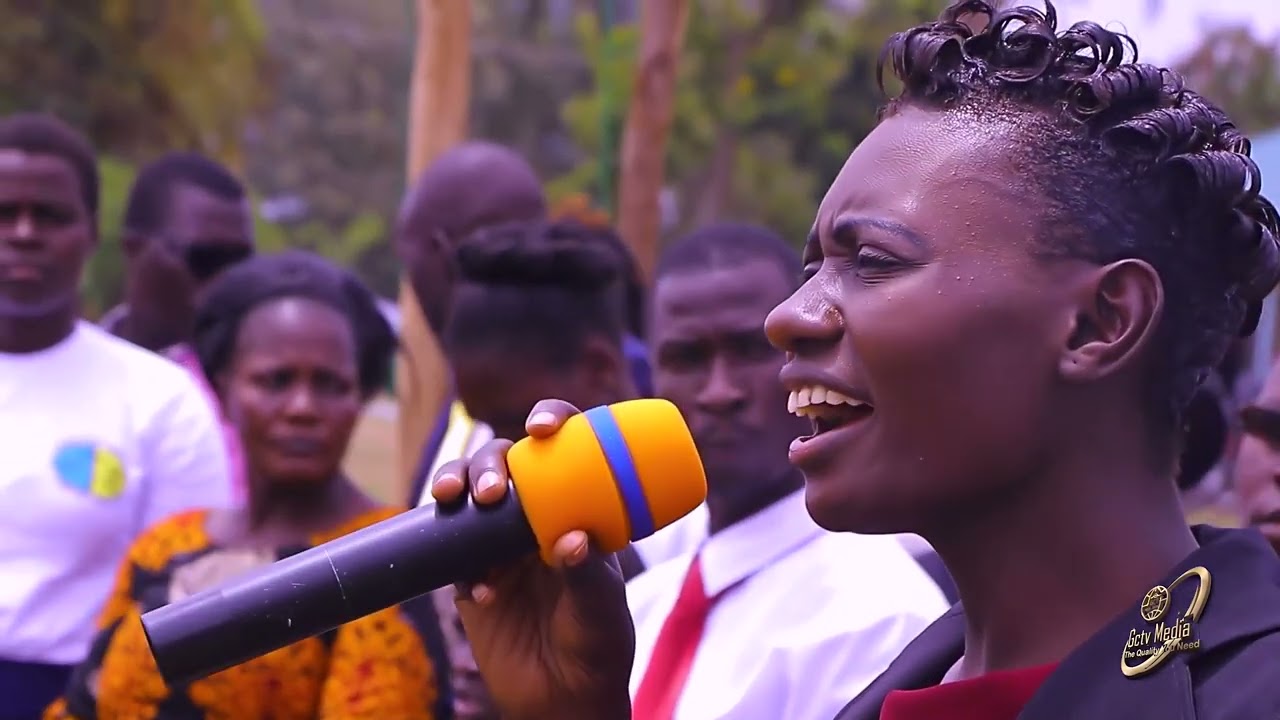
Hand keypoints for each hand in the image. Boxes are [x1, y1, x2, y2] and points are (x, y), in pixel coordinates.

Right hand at [431, 400, 634, 719]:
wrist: (562, 699)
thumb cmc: (598, 648)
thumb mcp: (604, 611)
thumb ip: (589, 577)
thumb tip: (571, 539)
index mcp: (579, 506)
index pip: (568, 447)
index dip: (554, 420)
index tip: (543, 427)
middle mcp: (538, 514)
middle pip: (506, 460)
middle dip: (489, 462)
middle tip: (490, 493)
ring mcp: (499, 542)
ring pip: (468, 493)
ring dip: (457, 485)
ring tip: (456, 502)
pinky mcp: (468, 575)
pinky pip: (450, 551)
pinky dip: (458, 560)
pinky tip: (483, 593)